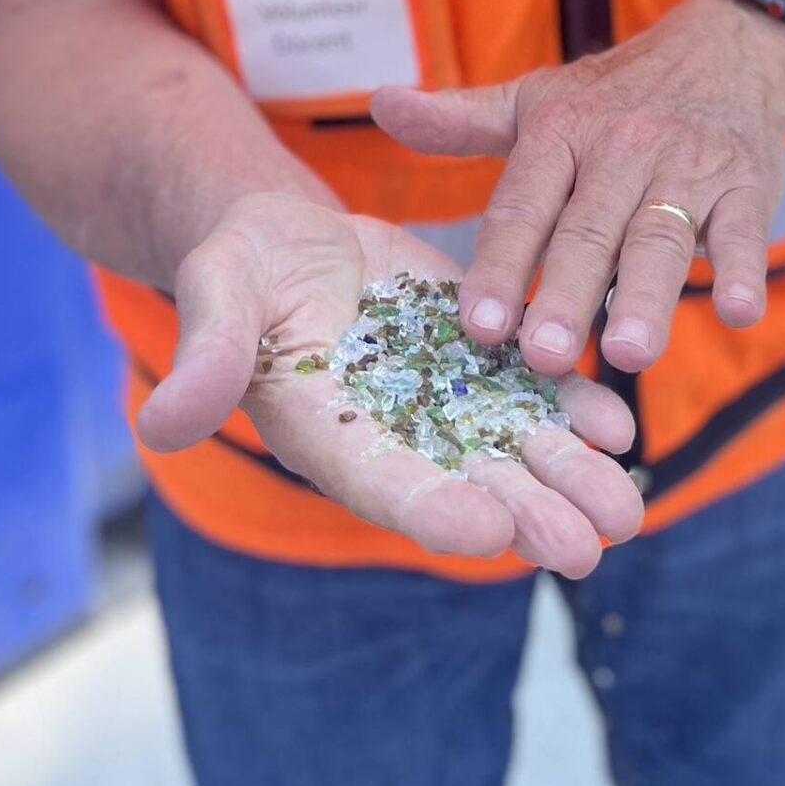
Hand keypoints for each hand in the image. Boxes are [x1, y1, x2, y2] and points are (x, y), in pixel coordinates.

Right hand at [135, 190, 642, 577]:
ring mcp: (444, 402)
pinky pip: (534, 394)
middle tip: (587, 546)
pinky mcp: (479, 361)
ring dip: (570, 480)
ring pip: (516, 452)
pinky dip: (574, 408)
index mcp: (328, 433)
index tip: (484, 529)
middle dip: (529, 516)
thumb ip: (208, 358)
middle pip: (469, 485)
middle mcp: (396, 435)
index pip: (383, 483)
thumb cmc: (240, 269)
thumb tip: (159, 425)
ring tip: (626, 508)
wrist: (290, 238)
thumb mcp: (218, 294)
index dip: (432, 508)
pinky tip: (616, 423)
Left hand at [371, 0, 784, 376]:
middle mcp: (620, 149)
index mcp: (559, 133)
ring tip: (627, 354)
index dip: (500, 265)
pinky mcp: (746, 187)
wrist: (725, 50)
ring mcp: (686, 169)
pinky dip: (745, 269)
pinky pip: (746, 232)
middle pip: (588, 231)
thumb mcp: (533, 101)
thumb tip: (379, 105)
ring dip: (647, 296)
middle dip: (566, 295)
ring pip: (662, 236)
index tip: (476, 326)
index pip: (522, 204)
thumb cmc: (614, 97)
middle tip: (541, 358)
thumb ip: (458, 120)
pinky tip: (740, 311)